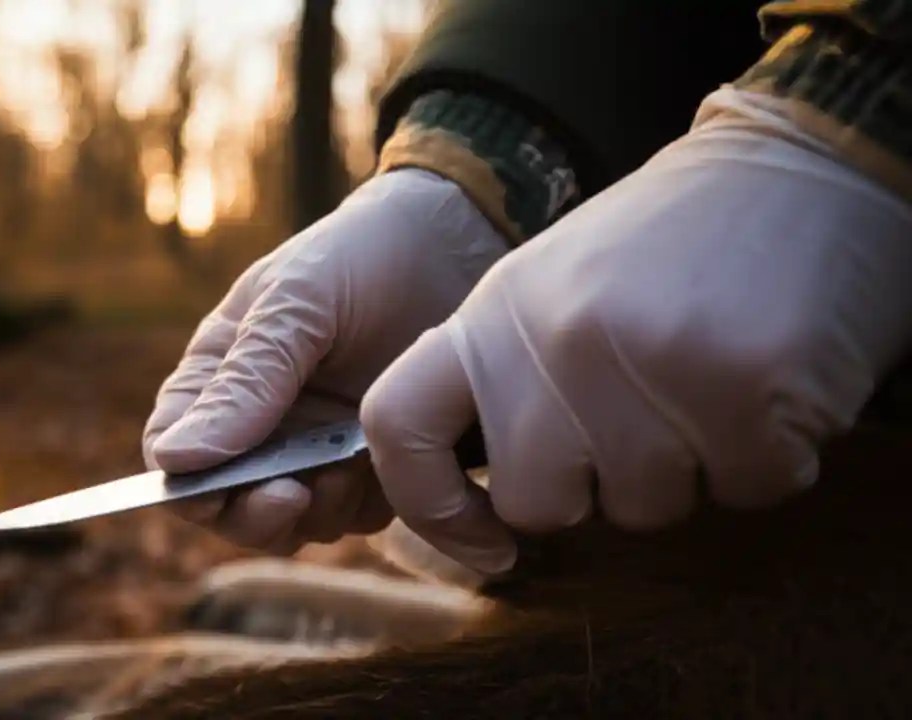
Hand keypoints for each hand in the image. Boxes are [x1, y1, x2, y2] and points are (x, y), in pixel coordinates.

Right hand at [144, 169, 506, 552]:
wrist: (458, 248)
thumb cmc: (360, 258)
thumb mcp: (296, 304)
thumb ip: (244, 380)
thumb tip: (176, 457)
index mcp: (218, 378)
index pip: (175, 454)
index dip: (186, 486)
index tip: (221, 491)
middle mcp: (260, 425)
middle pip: (228, 506)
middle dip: (255, 514)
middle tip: (294, 495)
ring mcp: (316, 451)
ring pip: (291, 524)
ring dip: (315, 513)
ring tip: (348, 467)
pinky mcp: (373, 468)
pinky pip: (354, 518)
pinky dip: (363, 506)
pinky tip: (386, 463)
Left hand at [360, 88, 911, 576]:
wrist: (794, 170)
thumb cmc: (668, 249)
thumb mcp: (549, 290)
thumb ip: (502, 380)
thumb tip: (469, 501)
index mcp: (493, 314)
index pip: (398, 425)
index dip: (427, 505)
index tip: (484, 537)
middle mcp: (554, 337)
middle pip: (535, 502)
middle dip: (593, 489)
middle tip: (640, 417)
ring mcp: (646, 359)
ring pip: (643, 508)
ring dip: (685, 467)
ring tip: (706, 379)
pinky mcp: (744, 383)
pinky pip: (744, 489)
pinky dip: (765, 458)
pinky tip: (766, 383)